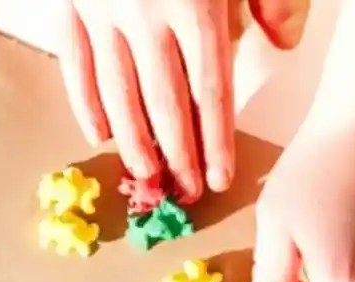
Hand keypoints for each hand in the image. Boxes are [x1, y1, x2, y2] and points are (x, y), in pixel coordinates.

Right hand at [60, 0, 233, 201]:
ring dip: (132, 139)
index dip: (215, 140)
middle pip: (164, 101)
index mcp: (195, 5)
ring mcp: (102, 11)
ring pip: (117, 91)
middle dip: (178, 154)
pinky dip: (84, 103)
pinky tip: (98, 134)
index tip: (219, 178)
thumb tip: (284, 41)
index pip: (209, 90)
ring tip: (146, 174)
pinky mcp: (70, 3)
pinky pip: (74, 62)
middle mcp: (146, 15)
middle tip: (186, 190)